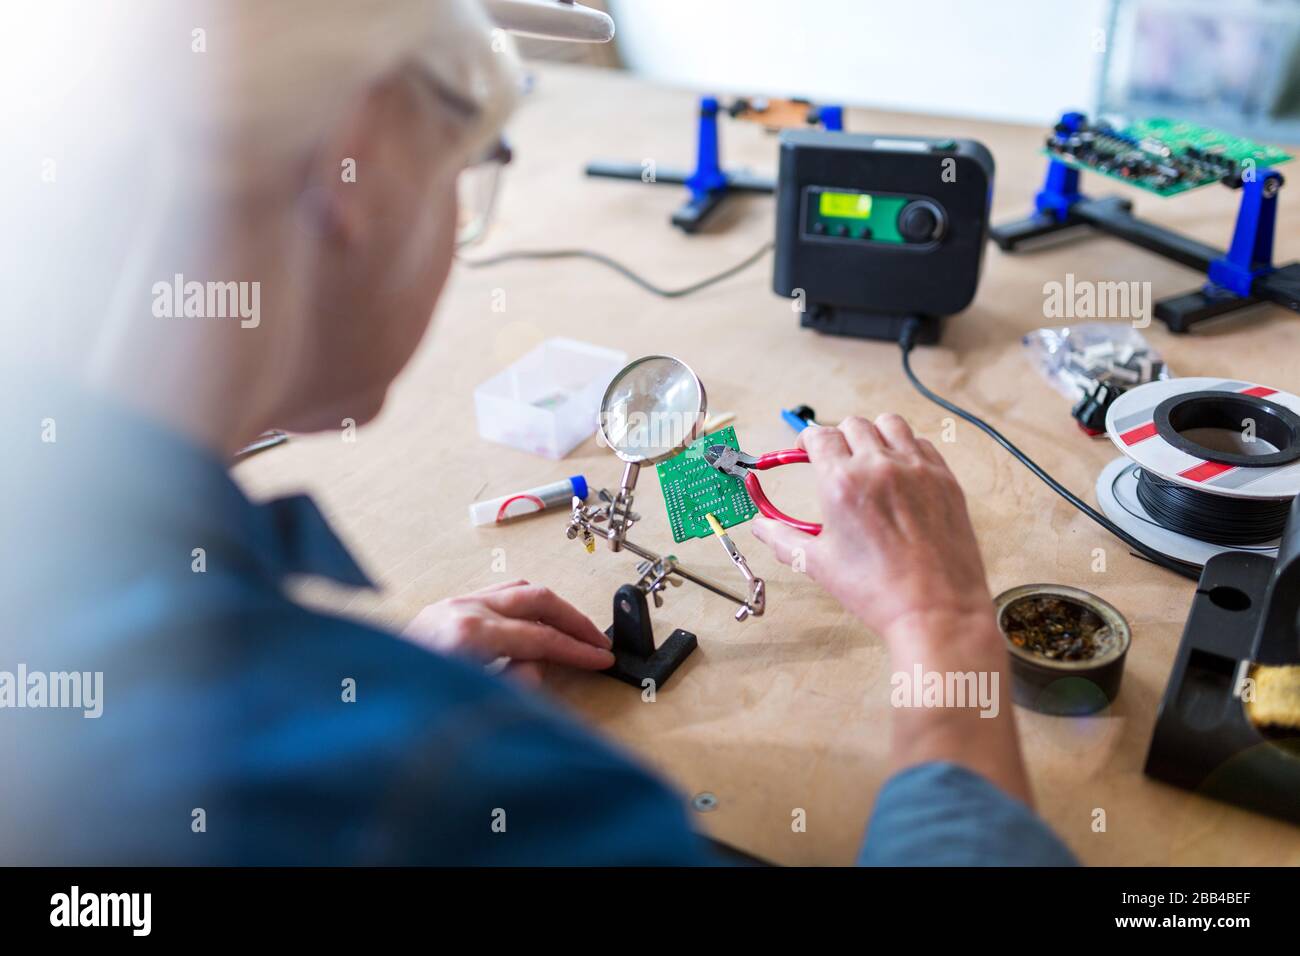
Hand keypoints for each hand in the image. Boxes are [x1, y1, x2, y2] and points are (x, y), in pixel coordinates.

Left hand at [403, 580, 613, 685]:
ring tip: (571, 631)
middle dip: (573, 620)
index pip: (541, 636)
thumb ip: (516, 681)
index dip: (577, 649)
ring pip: (518, 589)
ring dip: (551, 609)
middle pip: (537, 599)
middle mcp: (462, 609)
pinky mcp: (444, 608)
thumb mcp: (475, 700)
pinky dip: (524, 607)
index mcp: (470, 633)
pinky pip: (497, 596)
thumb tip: (539, 665)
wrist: (365, 698)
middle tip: (597, 641)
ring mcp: (452, 604)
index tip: (600, 658)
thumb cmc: (412, 701)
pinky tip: (534, 625)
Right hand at [751, 414, 992, 643]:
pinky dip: (907, 449)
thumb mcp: (817, 564)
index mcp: (842, 483)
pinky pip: (923, 444)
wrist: (934, 609)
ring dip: (874, 434)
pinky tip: (901, 472)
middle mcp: (880, 466)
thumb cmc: (879, 590)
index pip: (819, 436)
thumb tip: (762, 526)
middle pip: (853, 425)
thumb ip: (783, 538)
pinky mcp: (945, 479)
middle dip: (839, 438)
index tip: (807, 450)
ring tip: (870, 458)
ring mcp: (917, 469)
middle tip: (836, 460)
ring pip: (890, 424)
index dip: (807, 441)